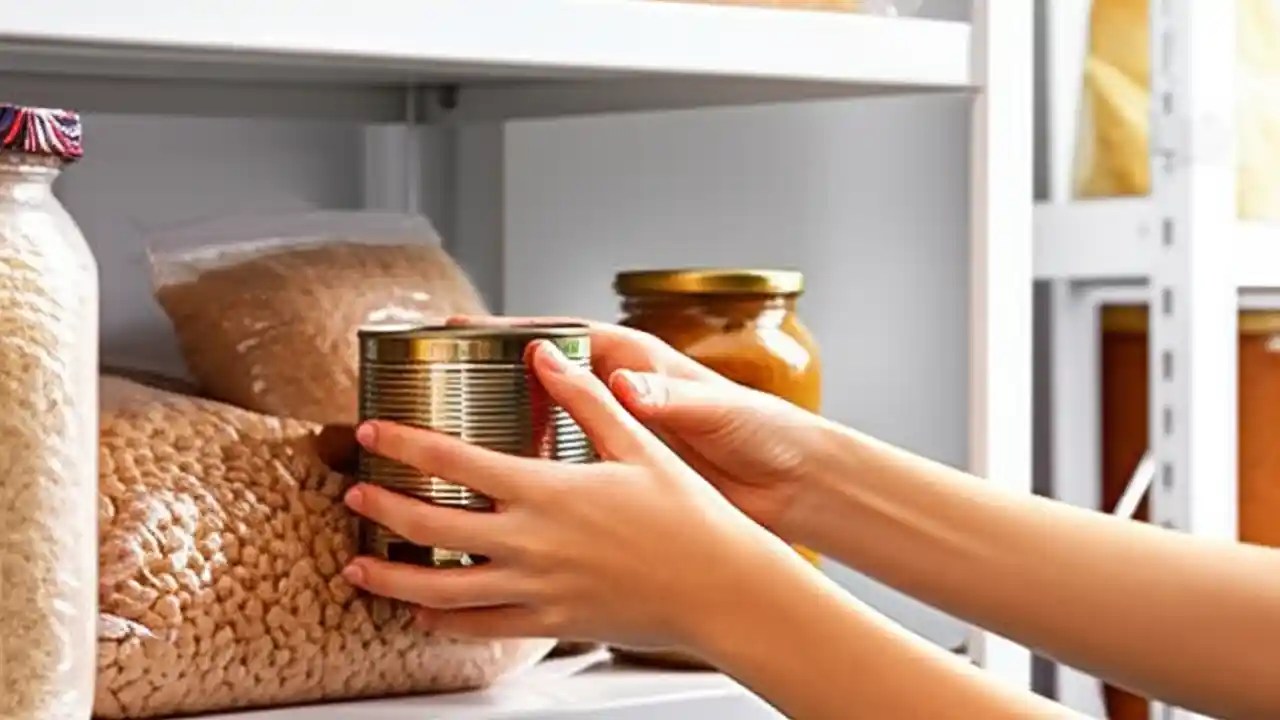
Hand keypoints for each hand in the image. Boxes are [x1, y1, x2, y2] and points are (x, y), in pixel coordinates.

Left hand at [337, 340, 807, 648]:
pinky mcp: (550, 623)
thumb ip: (582, 399)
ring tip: (358, 568)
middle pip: (430, 525)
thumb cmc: (688, 516)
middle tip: (353, 496)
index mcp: (547, 490)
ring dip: (391, 578)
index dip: (403, 442)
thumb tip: (543, 355)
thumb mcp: (635, 446)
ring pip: (441, 589)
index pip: (453, 460)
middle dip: (381, 508)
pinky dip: (442, 622)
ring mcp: (536, 589)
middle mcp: (531, 543)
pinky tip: (421, 615)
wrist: (722, 588)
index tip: (372, 431)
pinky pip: (482, 627)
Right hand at [450, 316, 835, 536]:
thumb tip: (624, 385)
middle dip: (488, 377)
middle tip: (432, 383)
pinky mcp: (622, 474)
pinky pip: (565, 466)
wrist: (792, 482)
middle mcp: (619, 393)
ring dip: (501, 429)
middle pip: (539, 377)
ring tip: (445, 442)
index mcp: (638, 363)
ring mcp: (616, 435)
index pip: (560, 336)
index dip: (507, 331)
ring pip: (543, 423)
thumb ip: (669, 397)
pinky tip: (496, 492)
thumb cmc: (763, 431)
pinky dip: (531, 474)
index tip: (458, 329)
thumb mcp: (716, 410)